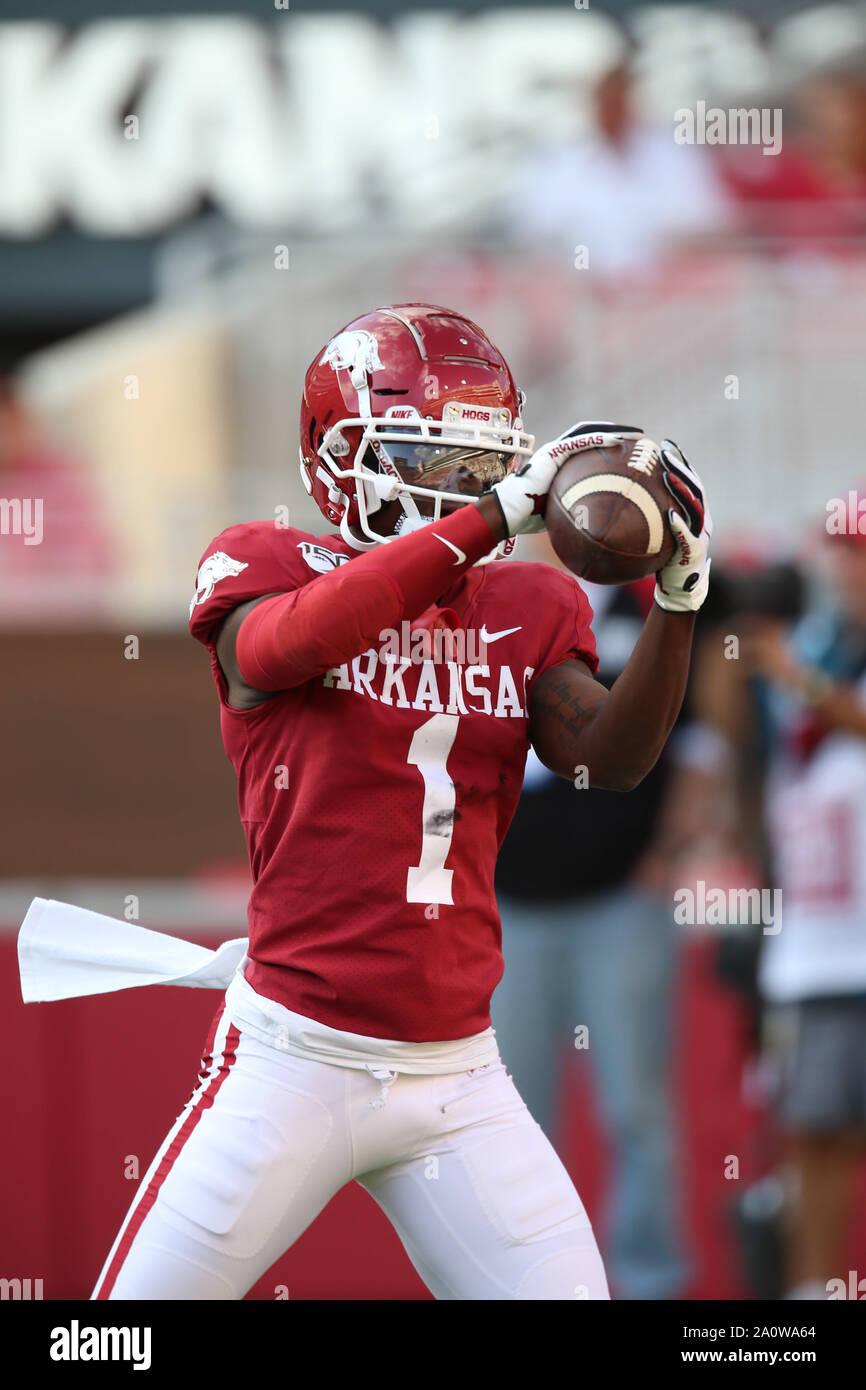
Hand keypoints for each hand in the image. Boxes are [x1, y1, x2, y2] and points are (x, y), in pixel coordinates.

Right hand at [491, 420, 644, 537]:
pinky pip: (581, 442)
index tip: (627, 448)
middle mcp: (557, 452)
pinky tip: (618, 440)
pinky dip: (600, 439)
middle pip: (591, 435)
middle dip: (615, 432)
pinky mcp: (553, 452)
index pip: (586, 448)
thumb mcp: (559, 510)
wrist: (510, 512)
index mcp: (558, 463)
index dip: (607, 444)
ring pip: (589, 433)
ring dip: (613, 431)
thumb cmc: (529, 516)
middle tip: (637, 436)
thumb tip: (594, 527)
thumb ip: (574, 509)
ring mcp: (555, 450)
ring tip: (635, 433)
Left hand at [653, 441, 711, 613]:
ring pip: (695, 509)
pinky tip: (670, 515)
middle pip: (694, 488)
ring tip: (668, 476)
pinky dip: (681, 526)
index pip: (689, 482)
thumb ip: (646, 516)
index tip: (667, 446)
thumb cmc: (662, 560)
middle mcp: (701, 521)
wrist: (678, 590)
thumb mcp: (654, 534)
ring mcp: (700, 536)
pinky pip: (688, 538)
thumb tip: (616, 497)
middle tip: (666, 451)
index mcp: (693, 513)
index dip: (681, 463)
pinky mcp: (694, 554)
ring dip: (682, 491)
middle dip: (681, 468)